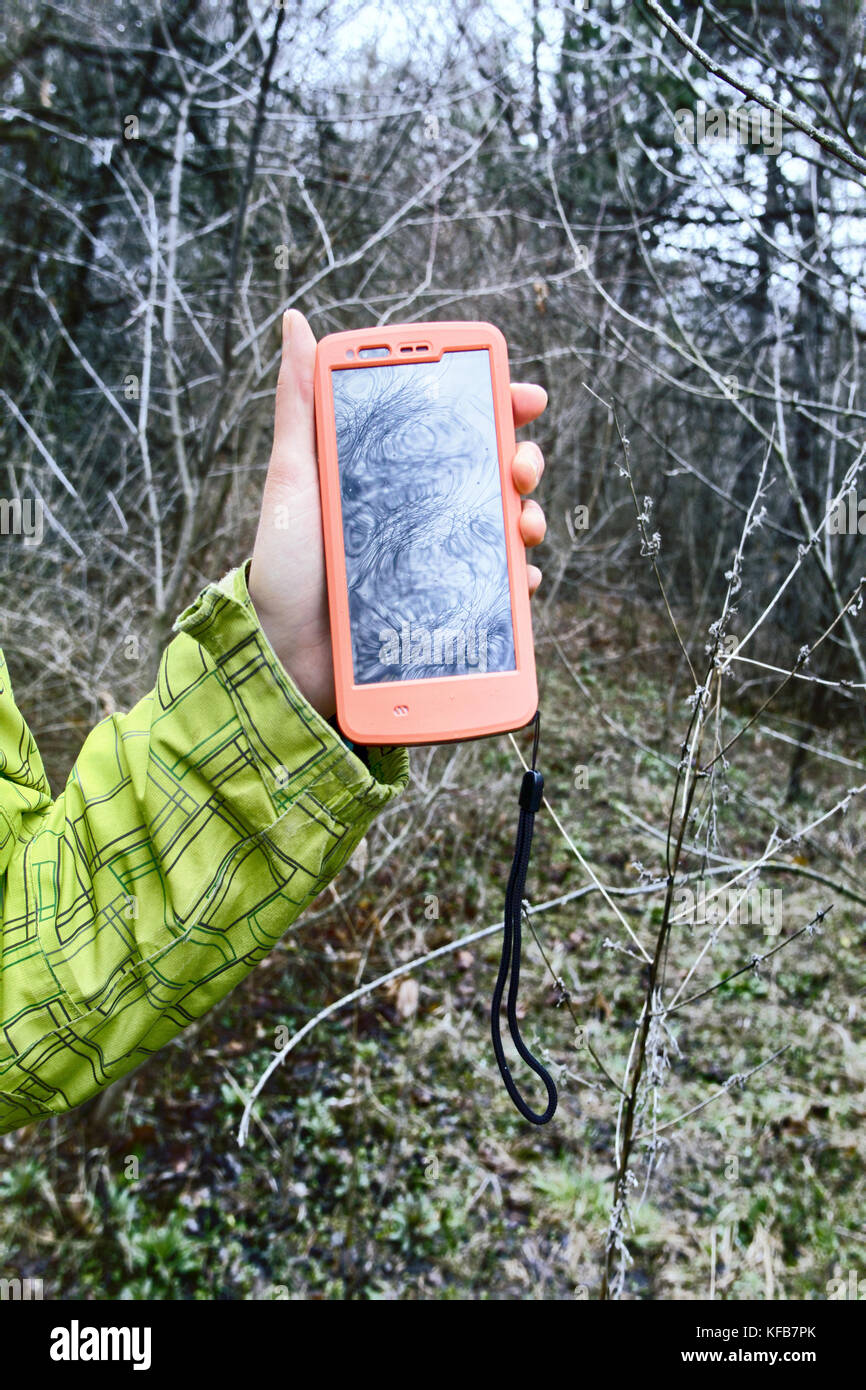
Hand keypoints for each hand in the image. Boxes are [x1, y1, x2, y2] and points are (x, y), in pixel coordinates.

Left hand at [248, 309, 547, 720]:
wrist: (285, 660)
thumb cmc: (284, 568)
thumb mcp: (292, 479)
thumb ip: (299, 403)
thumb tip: (294, 321)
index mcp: (388, 473)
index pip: (452, 425)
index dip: (495, 403)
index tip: (524, 394)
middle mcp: (418, 510)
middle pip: (490, 471)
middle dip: (521, 459)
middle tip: (520, 467)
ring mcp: (436, 558)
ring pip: (504, 524)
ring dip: (529, 515)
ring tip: (524, 524)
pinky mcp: (447, 607)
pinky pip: (499, 588)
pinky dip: (519, 579)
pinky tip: (521, 575)